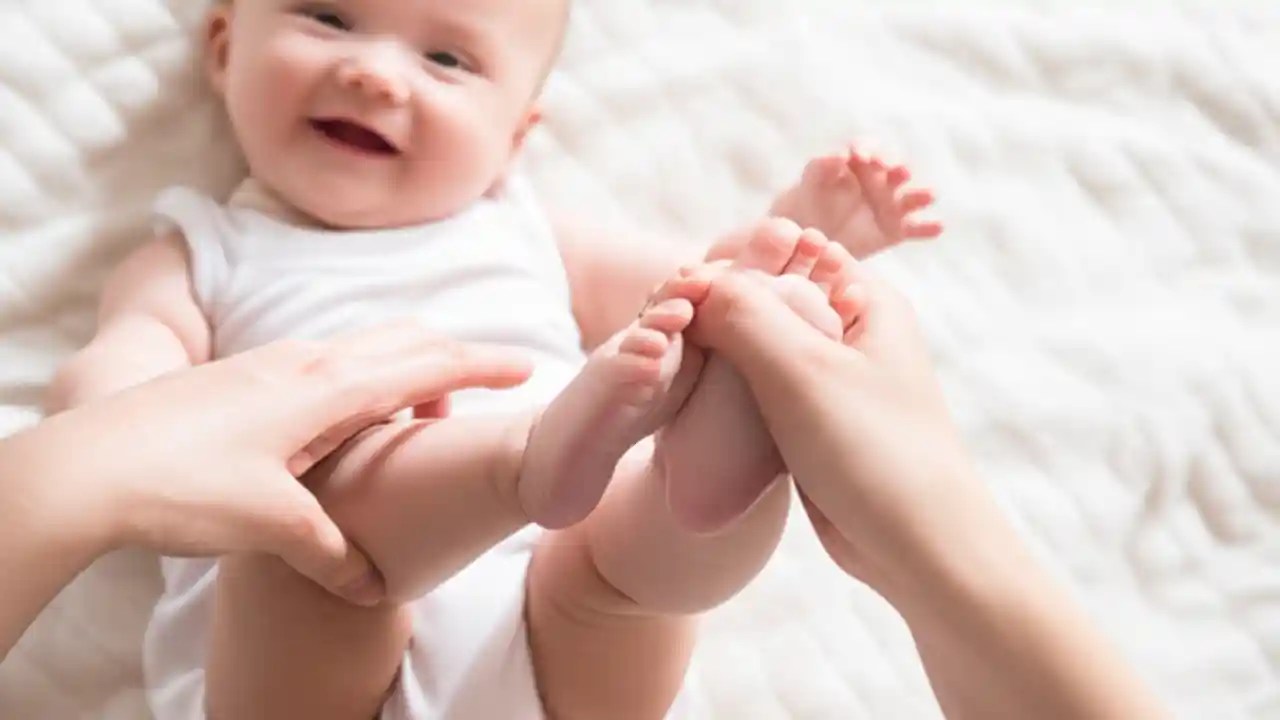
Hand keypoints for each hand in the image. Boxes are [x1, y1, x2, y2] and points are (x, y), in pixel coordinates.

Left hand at [23, 322, 531, 604]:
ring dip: (404, 372)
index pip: (428, 361)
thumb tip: (364, 582)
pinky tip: (345, 425)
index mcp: (326, 387)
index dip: (485, 363)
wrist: (88, 464)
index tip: (530, 365)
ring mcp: (271, 364)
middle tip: (483, 392)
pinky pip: (325, 364)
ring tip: (417, 418)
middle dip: (453, 358)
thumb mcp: (272, 526)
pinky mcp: (245, 377)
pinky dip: (361, 382)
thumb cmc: (184, 484)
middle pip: (402, 339)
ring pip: (362, 349)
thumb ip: (329, 550)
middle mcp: (304, 361)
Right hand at [687, 263, 989, 597]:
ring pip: (756, 347)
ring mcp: (830, 375)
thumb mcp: (802, 370)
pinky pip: (759, 389)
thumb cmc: (874, 452)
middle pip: (764, 298)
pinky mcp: (813, 419)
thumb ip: (745, 314)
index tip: (673, 294)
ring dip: (717, 355)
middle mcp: (850, 326)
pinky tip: (695, 400)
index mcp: (864, 295)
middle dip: (714, 312)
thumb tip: (694, 282)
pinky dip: (728, 392)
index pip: (779, 253)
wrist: (918, 548)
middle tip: (660, 330)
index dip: (725, 268)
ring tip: (668, 362)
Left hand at [770, 146, 942, 259]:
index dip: (867, 150)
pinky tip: (938, 227)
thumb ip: (822, 165)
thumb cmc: (807, 200)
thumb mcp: (810, 181)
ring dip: (921, 195)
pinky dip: (927, 228)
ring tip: (930, 195)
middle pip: (895, 171)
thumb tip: (841, 153)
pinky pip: (914, 228)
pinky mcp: (896, 230)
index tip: (860, 157)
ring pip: (910, 198)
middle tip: (899, 171)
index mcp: (860, 163)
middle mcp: (881, 181)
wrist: (809, 235)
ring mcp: (891, 206)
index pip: (869, 150)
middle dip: (898, 169)